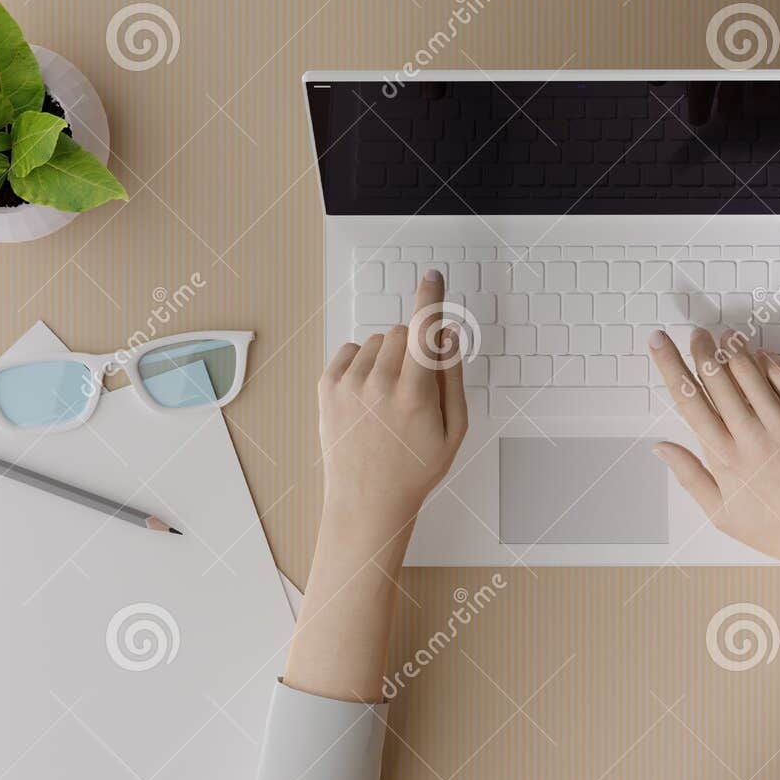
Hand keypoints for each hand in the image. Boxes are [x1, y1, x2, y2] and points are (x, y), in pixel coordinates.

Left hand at [318, 270, 468, 537]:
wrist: (366, 502)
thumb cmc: (415, 468)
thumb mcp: (453, 430)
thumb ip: (453, 377)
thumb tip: (447, 335)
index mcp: (414, 396)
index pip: (425, 332)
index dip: (431, 299)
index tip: (433, 277)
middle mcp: (378, 386)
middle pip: (402, 333)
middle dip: (414, 346)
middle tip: (416, 383)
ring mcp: (348, 385)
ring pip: (378, 341)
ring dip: (389, 357)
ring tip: (389, 397)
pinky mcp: (326, 387)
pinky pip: (351, 350)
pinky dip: (364, 363)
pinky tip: (369, 394)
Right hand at [647, 328, 779, 581]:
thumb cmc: (777, 530)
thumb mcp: (721, 513)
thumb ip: (689, 476)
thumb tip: (661, 448)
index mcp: (723, 456)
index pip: (688, 399)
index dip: (669, 366)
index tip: (659, 344)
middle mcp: (749, 435)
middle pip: (717, 379)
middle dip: (702, 350)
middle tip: (696, 334)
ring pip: (749, 374)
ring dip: (734, 350)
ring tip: (725, 335)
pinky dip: (771, 363)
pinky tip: (762, 354)